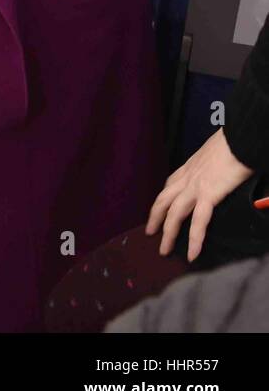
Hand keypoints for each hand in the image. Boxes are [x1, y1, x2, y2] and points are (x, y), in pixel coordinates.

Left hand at [145, 128, 252, 261]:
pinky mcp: (208, 194)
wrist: (240, 137)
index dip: (162, 200)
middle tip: (150, 233)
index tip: (158, 211)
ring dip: (168, 234)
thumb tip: (221, 171)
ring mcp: (195, 186)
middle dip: (155, 218)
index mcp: (189, 167)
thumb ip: (213, 166)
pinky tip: (192, 254)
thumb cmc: (233, 143)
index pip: (169, 185)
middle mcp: (187, 177)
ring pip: (174, 214)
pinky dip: (194, 240)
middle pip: (164, 201)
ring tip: (164, 251)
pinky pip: (198, 221)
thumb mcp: (216, 153)